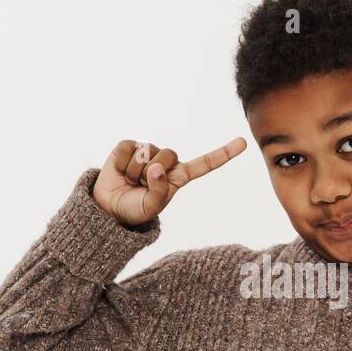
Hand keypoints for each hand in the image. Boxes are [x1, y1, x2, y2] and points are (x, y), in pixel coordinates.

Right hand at [92, 136, 246, 226]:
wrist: (108, 207)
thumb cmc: (135, 208)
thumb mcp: (152, 207)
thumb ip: (160, 191)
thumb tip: (156, 167)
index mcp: (178, 177)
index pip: (204, 164)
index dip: (223, 153)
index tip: (243, 142)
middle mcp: (165, 162)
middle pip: (170, 154)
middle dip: (153, 173)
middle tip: (142, 186)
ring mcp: (147, 152)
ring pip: (148, 152)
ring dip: (135, 172)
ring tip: (130, 181)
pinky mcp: (128, 146)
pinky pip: (129, 149)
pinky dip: (122, 164)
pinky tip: (120, 171)